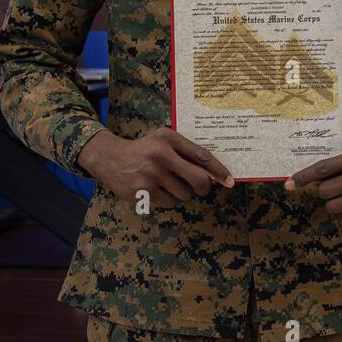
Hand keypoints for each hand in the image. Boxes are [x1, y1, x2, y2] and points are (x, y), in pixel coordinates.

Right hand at [77, 126, 232, 206]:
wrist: (111, 158)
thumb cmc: (146, 149)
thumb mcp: (164, 140)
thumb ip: (187, 152)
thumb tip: (213, 175)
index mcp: (169, 138)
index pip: (202, 156)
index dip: (219, 170)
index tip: (230, 181)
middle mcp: (161, 154)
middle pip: (198, 180)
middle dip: (204, 188)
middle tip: (201, 188)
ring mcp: (150, 174)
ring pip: (184, 194)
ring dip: (183, 193)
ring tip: (170, 183)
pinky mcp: (142, 191)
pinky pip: (169, 202)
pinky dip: (169, 199)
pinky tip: (157, 189)